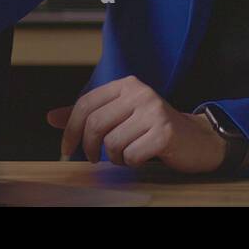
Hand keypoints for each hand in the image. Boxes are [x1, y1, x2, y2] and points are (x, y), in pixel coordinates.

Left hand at [46, 76, 227, 172]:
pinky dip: (132, 163)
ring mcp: (154, 111)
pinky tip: (142, 158)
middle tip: (93, 159)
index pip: (86, 104)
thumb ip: (89, 116)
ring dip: (115, 158)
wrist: (197, 140)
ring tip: (128, 155)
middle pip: (95, 124)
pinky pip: (131, 156)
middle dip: (89, 148)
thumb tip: (51, 118)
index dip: (71, 129)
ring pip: (112, 143)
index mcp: (127, 85)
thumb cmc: (155, 129)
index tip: (66, 149)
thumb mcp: (121, 116)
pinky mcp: (165, 132)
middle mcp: (141, 93)